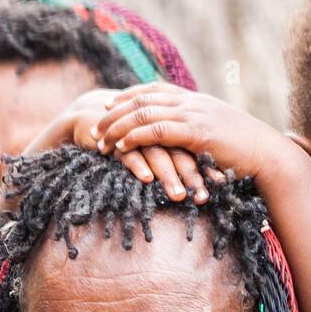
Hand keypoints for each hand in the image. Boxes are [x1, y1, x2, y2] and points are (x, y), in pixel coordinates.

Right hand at [20, 85, 223, 204]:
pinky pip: (128, 151)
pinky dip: (137, 165)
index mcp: (170, 124)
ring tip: (179, 196)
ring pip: (157, 153)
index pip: (195, 146)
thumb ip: (177, 154)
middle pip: (180, 150)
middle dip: (193, 175)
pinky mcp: (114, 136)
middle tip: (205, 196)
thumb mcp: (156, 144)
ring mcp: (135, 130)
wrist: (89, 115)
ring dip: (169, 175)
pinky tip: (146, 179)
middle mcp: (156, 126)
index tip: (221, 185)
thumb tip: (205, 176)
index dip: (208, 165)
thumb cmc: (130, 136)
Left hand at [91, 84, 290, 200]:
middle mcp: (192, 102)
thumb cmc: (248, 153)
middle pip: (142, 98)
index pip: (153, 90)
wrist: (271, 156)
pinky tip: (121, 147)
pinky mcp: (196, 132)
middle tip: (95, 128)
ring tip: (100, 141)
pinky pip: (157, 131)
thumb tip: (188, 141)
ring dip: (118, 127)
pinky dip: (135, 137)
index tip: (108, 106)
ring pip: (144, 113)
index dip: (128, 96)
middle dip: (114, 112)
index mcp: (196, 100)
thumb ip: (200, 131)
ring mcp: (194, 114)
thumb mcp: (220, 135)